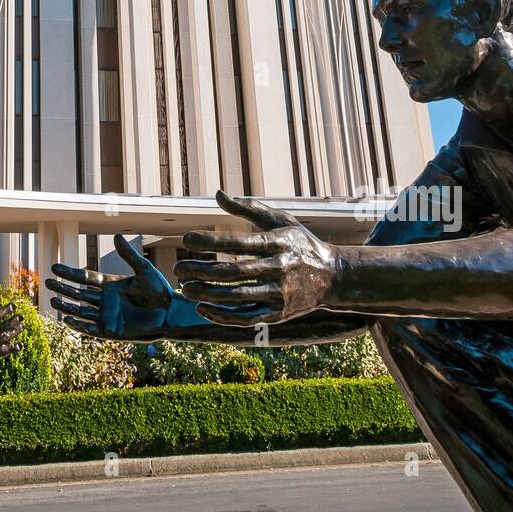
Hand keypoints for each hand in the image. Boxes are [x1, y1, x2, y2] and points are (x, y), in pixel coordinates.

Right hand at [0, 295, 21, 362]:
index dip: (6, 310)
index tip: (14, 306)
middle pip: (2, 327)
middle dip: (13, 321)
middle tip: (22, 316)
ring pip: (4, 339)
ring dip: (14, 333)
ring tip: (21, 327)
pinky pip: (2, 352)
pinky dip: (11, 349)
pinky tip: (19, 345)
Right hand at [46, 234, 175, 339]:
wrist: (170, 313)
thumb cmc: (160, 290)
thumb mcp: (143, 269)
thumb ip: (128, 255)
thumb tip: (116, 235)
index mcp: (111, 285)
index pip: (85, 278)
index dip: (70, 273)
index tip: (55, 267)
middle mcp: (106, 301)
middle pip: (79, 294)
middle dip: (63, 288)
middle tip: (46, 282)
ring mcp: (108, 316)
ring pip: (81, 311)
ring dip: (67, 306)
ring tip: (52, 300)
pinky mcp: (112, 332)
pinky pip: (91, 329)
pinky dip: (79, 325)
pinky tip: (68, 320)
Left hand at [174, 190, 339, 325]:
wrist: (334, 276)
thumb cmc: (301, 243)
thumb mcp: (280, 221)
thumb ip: (248, 208)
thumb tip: (217, 194)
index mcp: (279, 242)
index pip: (239, 242)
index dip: (211, 241)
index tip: (186, 239)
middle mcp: (280, 268)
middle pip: (234, 271)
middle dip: (202, 270)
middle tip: (178, 269)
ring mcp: (280, 294)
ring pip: (237, 296)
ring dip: (207, 294)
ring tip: (185, 289)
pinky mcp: (280, 314)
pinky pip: (247, 317)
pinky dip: (222, 315)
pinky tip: (202, 308)